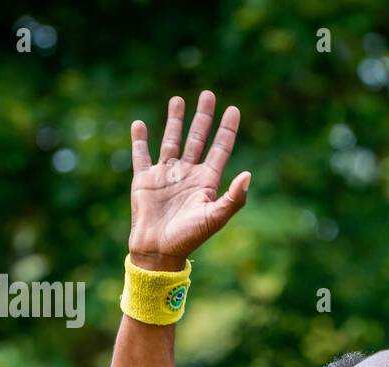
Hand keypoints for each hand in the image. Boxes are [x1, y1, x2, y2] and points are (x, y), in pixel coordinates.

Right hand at [127, 90, 250, 270]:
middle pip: (197, 138)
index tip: (234, 109)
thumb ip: (233, 198)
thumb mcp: (214, 218)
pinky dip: (139, 139)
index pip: (220, 149)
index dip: (227, 130)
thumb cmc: (189, 238)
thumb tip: (249, 175)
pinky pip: (141, 154)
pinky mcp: (144, 179)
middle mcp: (188, 174)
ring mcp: (166, 175)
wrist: (158, 251)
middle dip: (203, 117)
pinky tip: (139, 123)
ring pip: (171, 140)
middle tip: (208, 94)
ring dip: (175, 120)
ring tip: (178, 99)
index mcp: (206, 182)